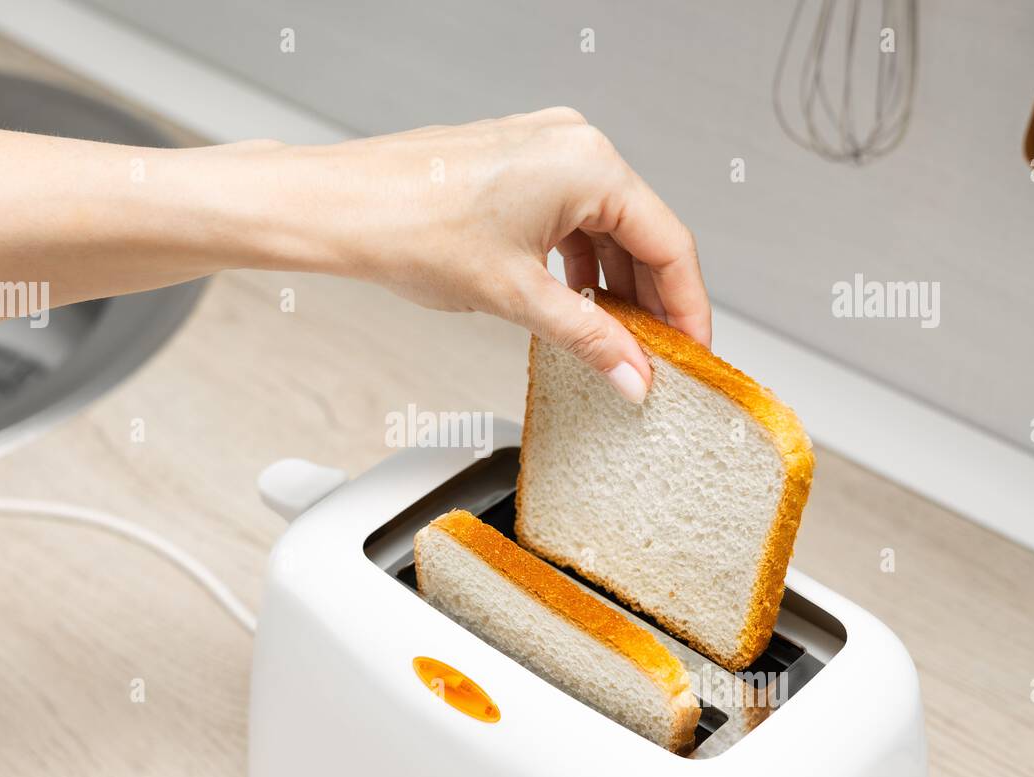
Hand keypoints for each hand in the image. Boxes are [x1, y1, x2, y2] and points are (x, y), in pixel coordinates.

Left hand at [288, 108, 711, 402]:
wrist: (341, 206)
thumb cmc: (411, 227)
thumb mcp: (517, 297)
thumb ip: (589, 339)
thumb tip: (633, 375)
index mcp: (589, 165)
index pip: (670, 244)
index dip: (688, 308)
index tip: (692, 353)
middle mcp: (575, 145)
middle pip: (642, 234)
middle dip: (650, 301)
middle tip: (655, 358)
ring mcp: (545, 149)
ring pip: (605, 227)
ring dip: (614, 285)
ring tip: (614, 341)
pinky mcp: (518, 164)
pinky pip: (571, 216)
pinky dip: (579, 263)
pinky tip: (575, 303)